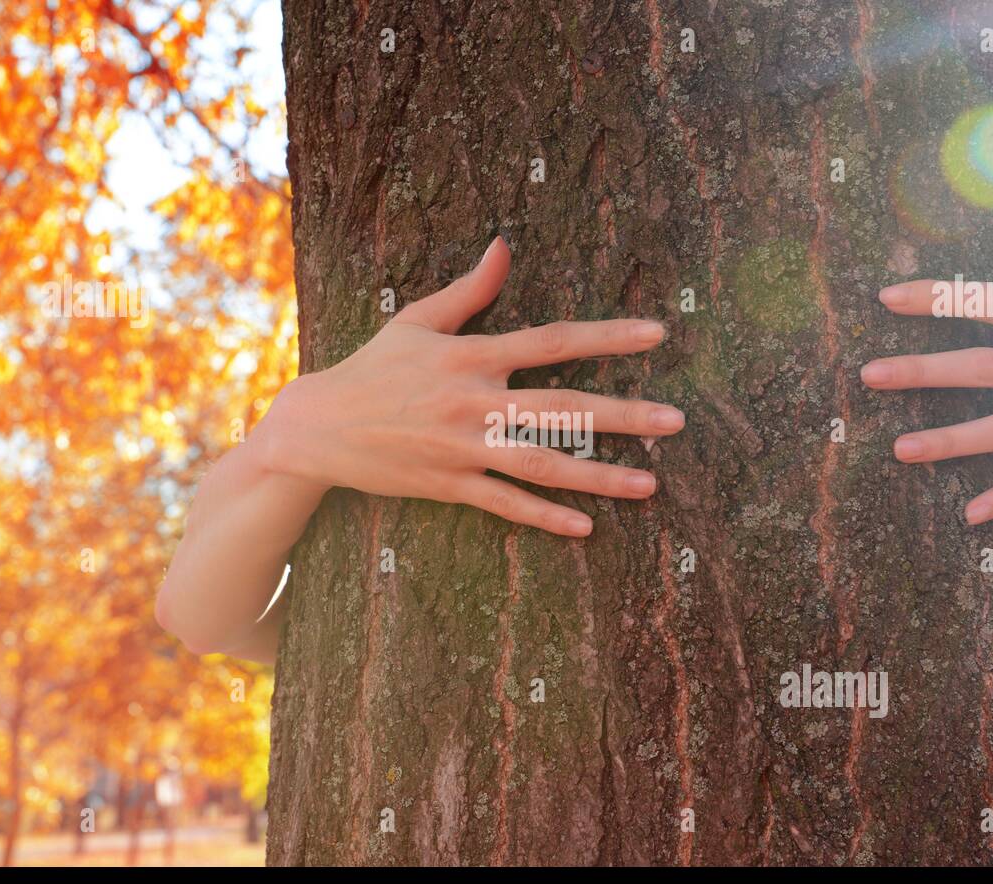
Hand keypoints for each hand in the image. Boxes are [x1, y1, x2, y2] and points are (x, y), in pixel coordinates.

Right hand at [256, 236, 684, 535]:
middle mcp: (473, 403)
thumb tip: (505, 246)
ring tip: (650, 484)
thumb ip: (468, 290)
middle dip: (624, 416)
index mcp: (470, 356)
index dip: (606, 337)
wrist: (316, 428)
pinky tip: (586, 528)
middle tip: (676, 422)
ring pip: (543, 466)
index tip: (657, 335)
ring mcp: (462, 449)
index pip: (551, 342)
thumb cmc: (372, 369)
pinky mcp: (449, 486)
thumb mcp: (417, 320)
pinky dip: (545, 518)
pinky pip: (506, 506)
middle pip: (562, 410)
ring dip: (600, 477)